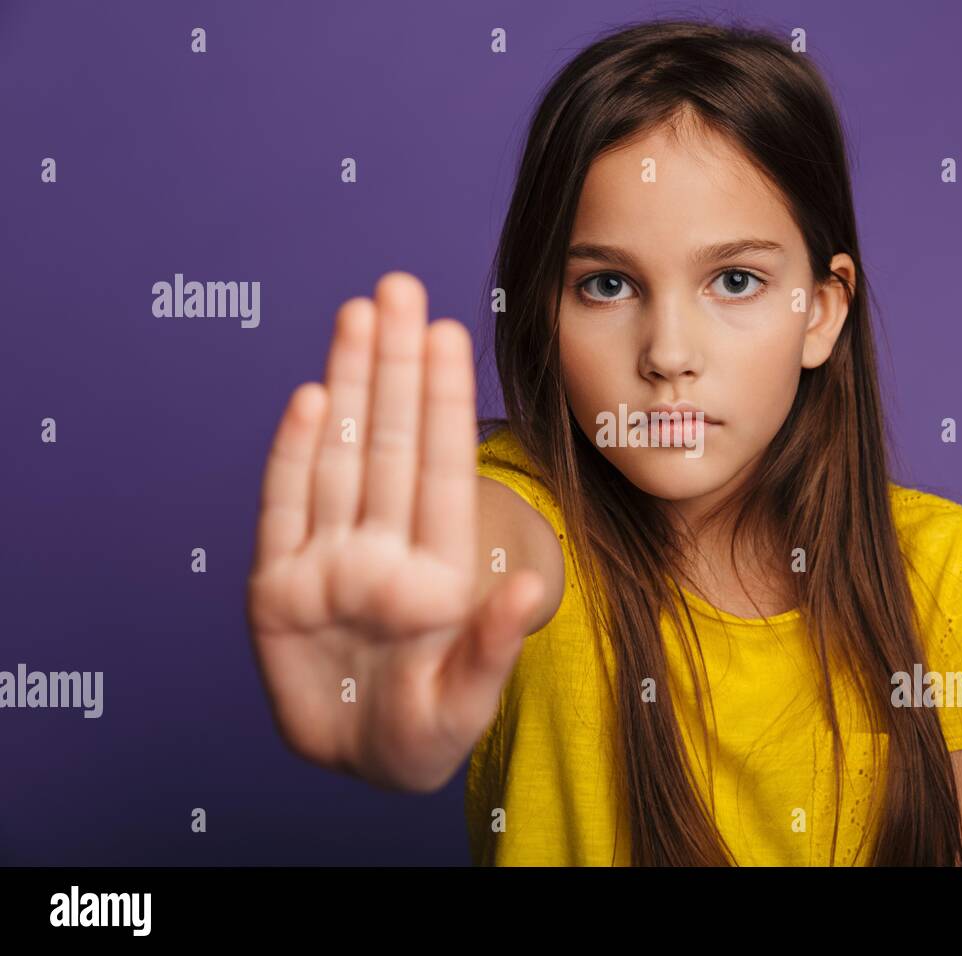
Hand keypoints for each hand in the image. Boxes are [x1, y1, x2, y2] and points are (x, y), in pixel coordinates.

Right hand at [245, 272, 543, 791]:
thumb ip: (494, 646)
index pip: (442, 468)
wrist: (358, 763)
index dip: (441, 400)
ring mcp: (329, 562)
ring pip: (339, 457)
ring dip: (346, 386)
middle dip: (394, 366)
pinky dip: (293, 455)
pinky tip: (309, 396)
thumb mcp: (465, 703)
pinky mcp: (276, 586)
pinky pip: (284, 508)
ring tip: (358, 314)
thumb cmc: (424, 736)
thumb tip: (534, 589)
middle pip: (389, 442)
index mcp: (440, 571)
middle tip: (399, 286)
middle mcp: (383, 551)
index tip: (447, 333)